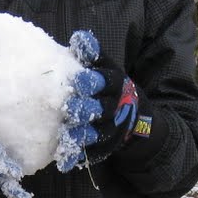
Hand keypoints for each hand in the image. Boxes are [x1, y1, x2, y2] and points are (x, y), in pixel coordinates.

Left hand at [57, 32, 147, 171]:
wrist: (131, 113)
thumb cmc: (106, 85)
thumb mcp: (104, 67)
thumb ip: (91, 55)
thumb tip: (79, 38)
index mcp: (116, 83)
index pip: (108, 81)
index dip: (94, 81)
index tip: (78, 80)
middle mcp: (118, 106)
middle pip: (104, 109)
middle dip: (87, 108)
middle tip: (69, 107)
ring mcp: (114, 128)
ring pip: (100, 133)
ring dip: (83, 134)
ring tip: (67, 135)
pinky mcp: (108, 146)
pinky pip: (96, 153)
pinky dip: (81, 155)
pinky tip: (65, 158)